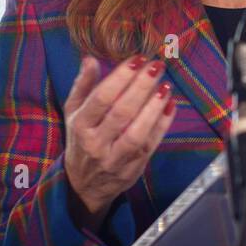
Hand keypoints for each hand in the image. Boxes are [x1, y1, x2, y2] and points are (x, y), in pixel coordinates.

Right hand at [63, 55, 174, 228]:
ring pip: (137, 132)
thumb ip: (83, 86)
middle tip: (157, 66)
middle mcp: (96, 143)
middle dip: (142, 87)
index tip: (138, 59)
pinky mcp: (134, 168)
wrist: (85, 186)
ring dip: (154, 107)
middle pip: (122, 112)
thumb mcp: (74, 113)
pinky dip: (163, 124)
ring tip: (166, 86)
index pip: (101, 98)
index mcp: (80, 126)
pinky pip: (151, 144)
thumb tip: (91, 59)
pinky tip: (171, 104)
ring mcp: (116, 158)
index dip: (121, 77)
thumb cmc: (81, 140)